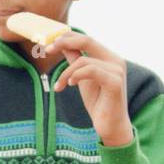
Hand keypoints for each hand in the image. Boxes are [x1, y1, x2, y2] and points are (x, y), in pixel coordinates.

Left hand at [44, 32, 131, 146]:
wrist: (110, 125)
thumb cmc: (98, 101)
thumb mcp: (81, 77)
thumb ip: (75, 60)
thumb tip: (62, 45)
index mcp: (109, 57)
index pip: (86, 39)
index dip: (67, 37)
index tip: (48, 44)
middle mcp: (115, 60)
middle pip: (87, 40)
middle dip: (64, 42)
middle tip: (47, 50)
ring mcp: (117, 70)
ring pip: (84, 60)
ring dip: (66, 73)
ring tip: (58, 86)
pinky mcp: (115, 82)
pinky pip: (91, 70)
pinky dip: (76, 75)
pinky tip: (69, 85)